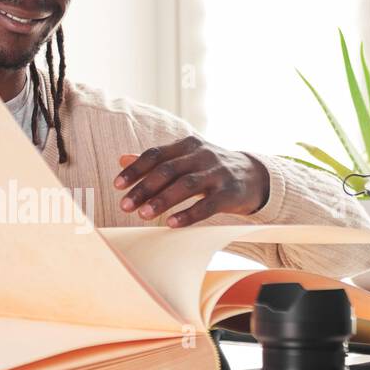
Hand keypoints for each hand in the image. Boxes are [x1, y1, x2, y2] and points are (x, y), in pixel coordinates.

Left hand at [114, 136, 269, 227]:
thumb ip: (156, 161)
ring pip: (186, 186)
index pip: (155, 154)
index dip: (135, 170)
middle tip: (125, 206)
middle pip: (167, 170)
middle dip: (144, 188)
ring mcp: (217, 173)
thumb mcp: (185, 159)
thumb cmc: (209, 169)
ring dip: (162, 201)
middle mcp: (201, 155)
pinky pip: (207, 205)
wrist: (253, 176)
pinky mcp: (230, 193)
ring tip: (143, 215)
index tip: (117, 185)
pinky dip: (188, 214)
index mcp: (187, 145)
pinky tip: (172, 224)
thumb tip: (121, 159)